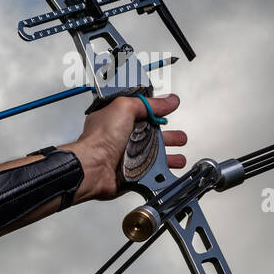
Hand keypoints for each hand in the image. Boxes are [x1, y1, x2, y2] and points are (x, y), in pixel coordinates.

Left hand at [67, 94, 186, 200]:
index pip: (142, 114)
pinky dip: (165, 171)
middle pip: (152, 136)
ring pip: (155, 155)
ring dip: (170, 155)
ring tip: (180, 156)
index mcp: (120, 119)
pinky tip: (173, 168)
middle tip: (179, 137)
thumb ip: (148, 103)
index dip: (156, 113)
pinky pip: (152, 172)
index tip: (168, 113)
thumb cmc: (100, 138)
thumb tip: (168, 100)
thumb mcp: (124, 107)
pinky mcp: (133, 172)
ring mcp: (128, 156)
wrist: (93, 167)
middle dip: (169, 136)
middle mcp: (124, 138)